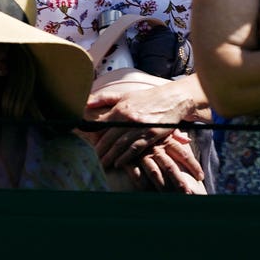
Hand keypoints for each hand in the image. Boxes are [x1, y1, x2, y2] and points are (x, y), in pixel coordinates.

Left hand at [85, 83, 203, 190]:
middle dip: (100, 150)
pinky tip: (118, 163)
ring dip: (110, 156)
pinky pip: (135, 148)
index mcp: (120, 108)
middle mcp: (128, 118)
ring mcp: (139, 127)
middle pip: (109, 138)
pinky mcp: (150, 134)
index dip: (94, 136)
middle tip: (93, 159)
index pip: (101, 125)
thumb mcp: (125, 95)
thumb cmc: (147, 98)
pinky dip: (125, 157)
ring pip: (120, 145)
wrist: (172, 99)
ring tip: (103, 164)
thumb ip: (105, 99)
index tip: (87, 144)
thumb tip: (86, 103)